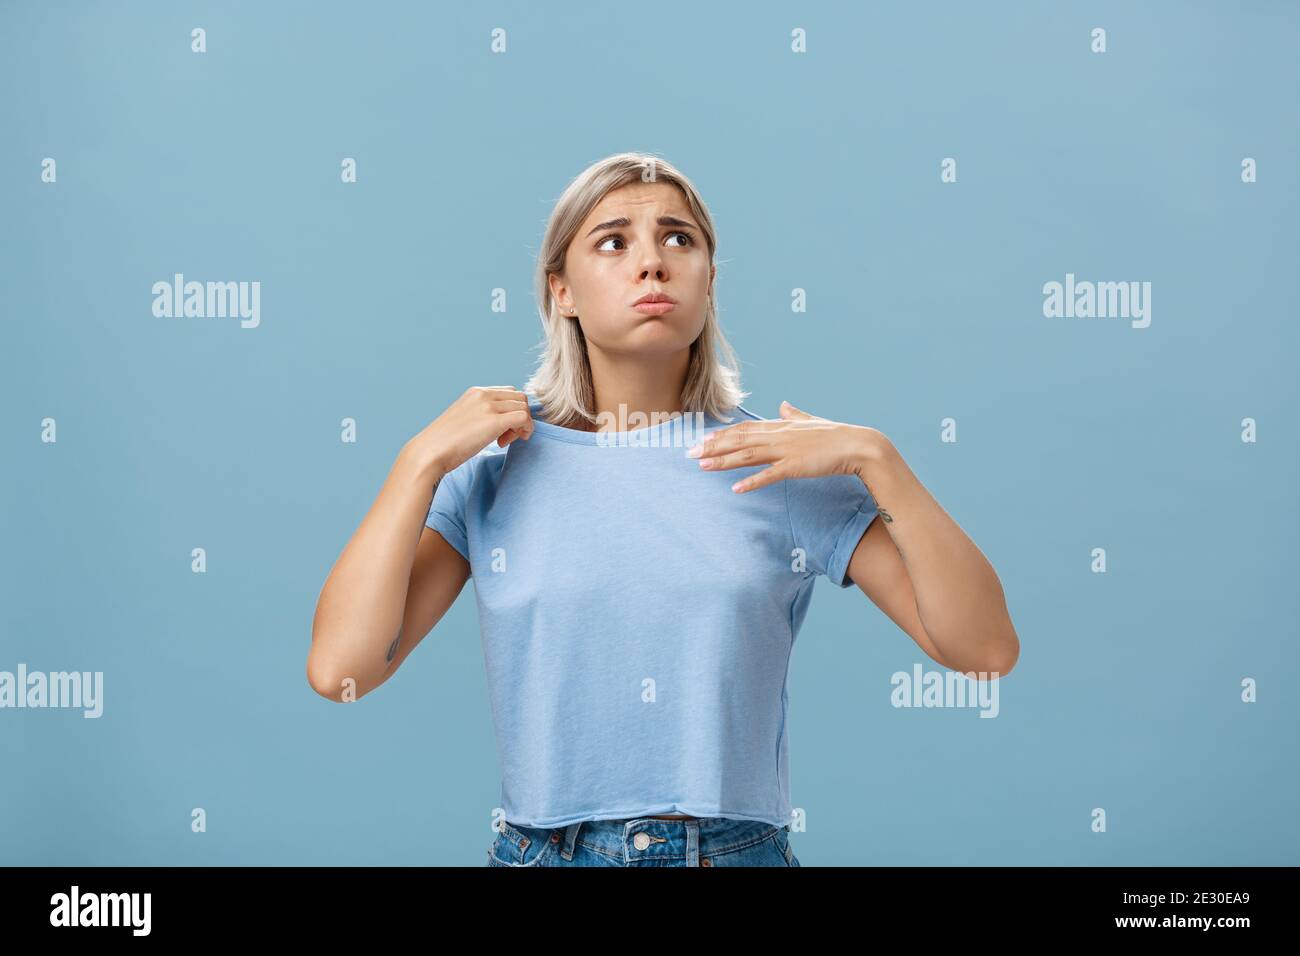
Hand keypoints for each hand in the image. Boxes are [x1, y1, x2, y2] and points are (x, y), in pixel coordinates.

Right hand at [404, 386, 533, 476]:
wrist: (430, 452)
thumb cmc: (444, 443)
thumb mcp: (464, 419)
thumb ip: (481, 415)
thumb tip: (501, 424)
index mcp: (475, 392)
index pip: (508, 393)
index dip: (511, 410)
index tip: (501, 430)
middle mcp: (483, 394)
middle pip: (519, 398)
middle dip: (519, 417)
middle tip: (506, 437)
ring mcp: (488, 406)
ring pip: (524, 407)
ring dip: (521, 425)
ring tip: (504, 441)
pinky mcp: (494, 421)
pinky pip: (524, 418)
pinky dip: (524, 430)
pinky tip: (506, 443)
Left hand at [687, 400, 883, 492]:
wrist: (859, 445)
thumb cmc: (837, 436)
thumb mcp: (812, 421)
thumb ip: (795, 414)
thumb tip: (784, 404)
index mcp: (781, 425)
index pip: (745, 428)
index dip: (722, 434)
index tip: (702, 439)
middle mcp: (779, 435)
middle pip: (739, 440)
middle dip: (713, 447)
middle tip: (689, 454)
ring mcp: (786, 450)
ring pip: (748, 455)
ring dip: (723, 461)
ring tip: (702, 467)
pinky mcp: (796, 466)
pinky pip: (769, 475)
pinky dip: (752, 482)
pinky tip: (736, 489)